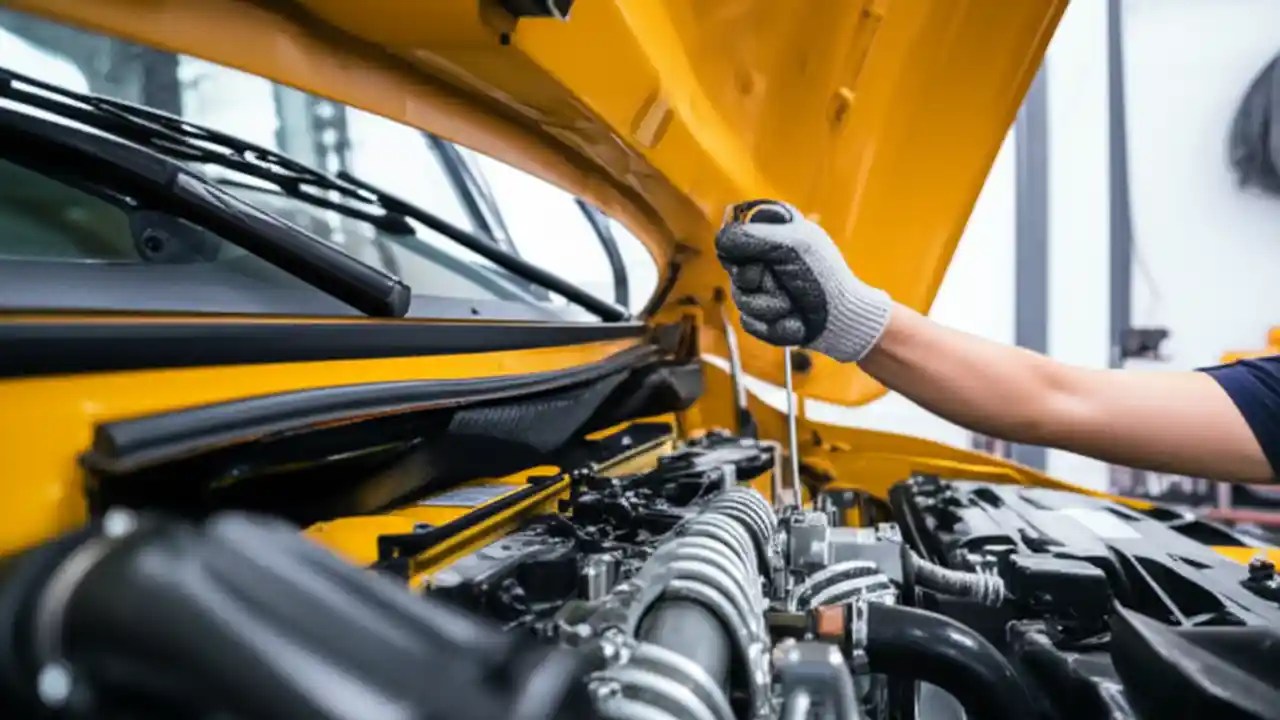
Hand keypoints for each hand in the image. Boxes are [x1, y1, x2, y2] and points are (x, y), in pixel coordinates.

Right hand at [715, 200, 891, 362]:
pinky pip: (748, 321)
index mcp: (773, 234)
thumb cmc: (824, 277)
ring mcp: (762, 289)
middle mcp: (765, 259)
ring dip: (768, 306)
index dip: (739, 249)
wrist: (841, 321)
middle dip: (758, 281)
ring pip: (740, 298)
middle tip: (781, 281)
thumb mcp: (792, 245)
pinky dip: (772, 324)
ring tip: (792, 304)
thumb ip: (753, 236)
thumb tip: (721, 241)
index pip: (733, 236)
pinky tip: (791, 320)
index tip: (757, 256)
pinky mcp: (762, 316)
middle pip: (734, 270)